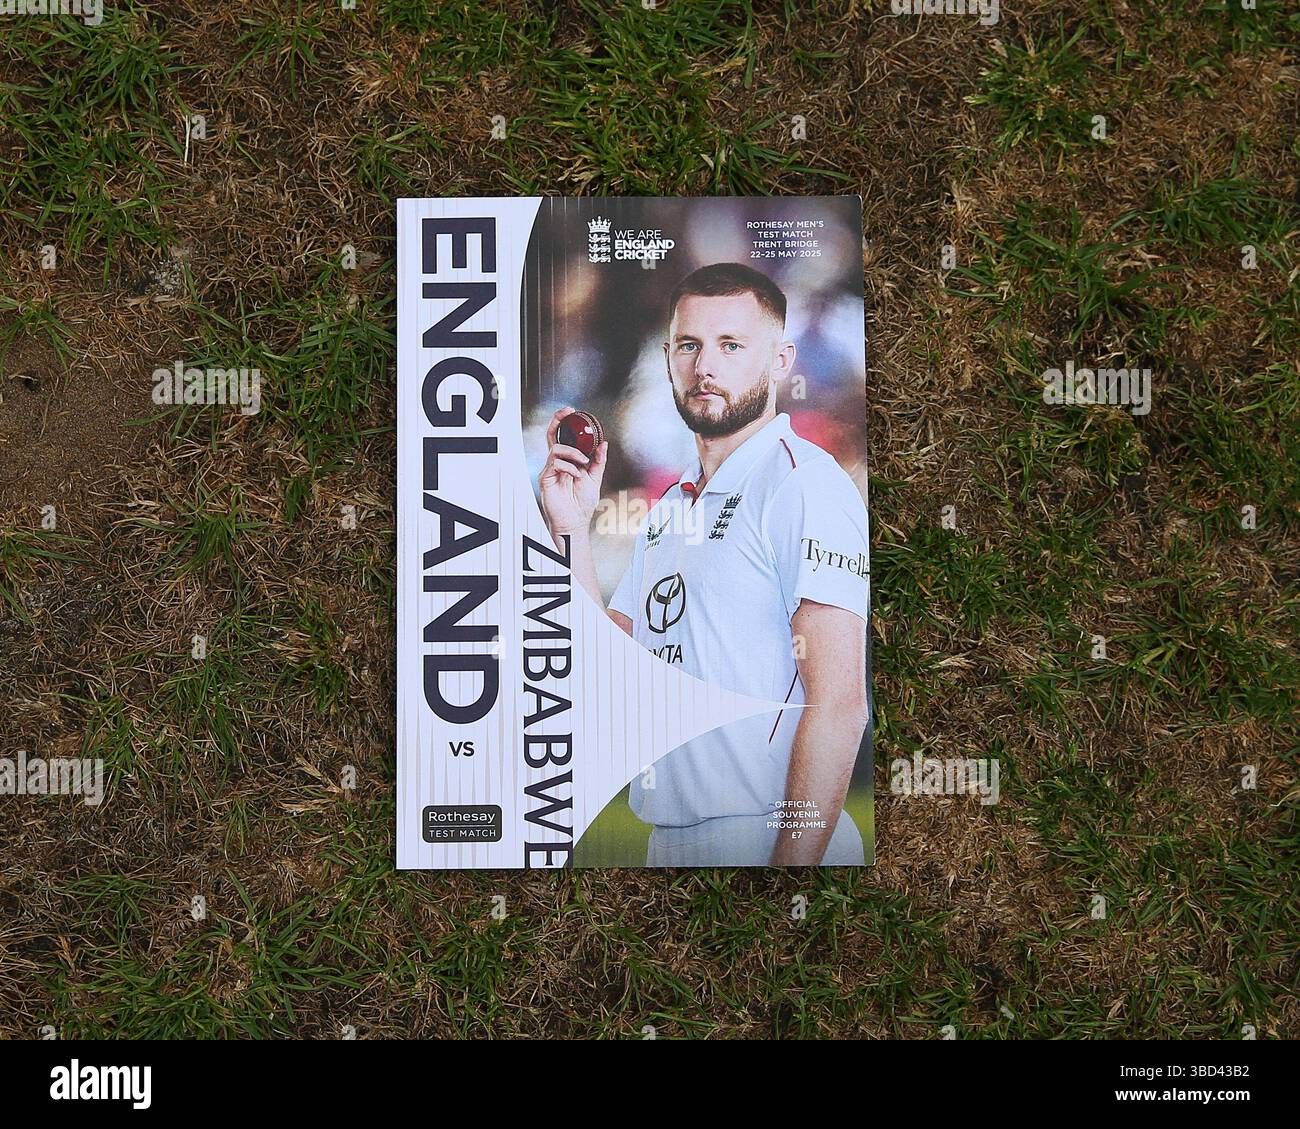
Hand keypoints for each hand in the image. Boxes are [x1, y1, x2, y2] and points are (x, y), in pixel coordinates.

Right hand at [539, 407, 607, 537]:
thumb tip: (603, 443)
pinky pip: (555, 464)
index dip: (565, 422)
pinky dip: (568, 466)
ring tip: (584, 462)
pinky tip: (576, 475)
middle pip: (551, 435)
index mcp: (567, 461)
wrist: (575, 522)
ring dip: (572, 452)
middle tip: (568, 411)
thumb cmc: (582, 503)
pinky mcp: (546, 479)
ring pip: (556, 449)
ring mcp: (550, 470)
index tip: (573, 411)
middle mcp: (556, 463)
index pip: (563, 436)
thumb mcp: (594, 478)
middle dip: (558, 420)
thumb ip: (598, 461)